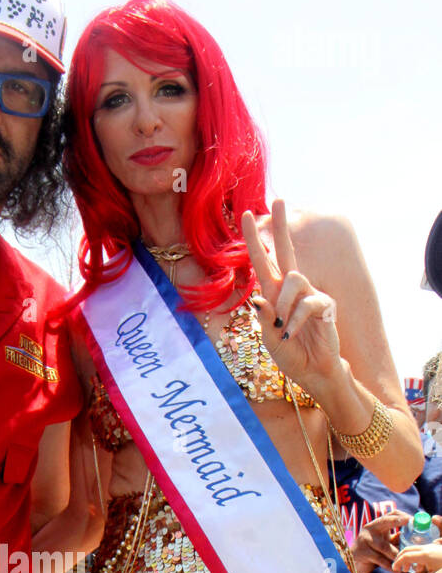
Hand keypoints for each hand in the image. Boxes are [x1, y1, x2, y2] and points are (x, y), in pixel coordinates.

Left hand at [242, 200, 341, 398]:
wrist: (314, 372)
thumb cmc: (291, 355)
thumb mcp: (269, 339)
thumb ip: (263, 320)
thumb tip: (257, 298)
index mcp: (274, 294)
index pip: (263, 261)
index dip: (254, 240)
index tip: (247, 215)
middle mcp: (292, 290)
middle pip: (286, 251)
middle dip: (281, 227)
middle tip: (279, 200)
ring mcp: (310, 294)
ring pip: (294, 279)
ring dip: (284, 303)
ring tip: (282, 328)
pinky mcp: (325, 305)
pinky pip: (307, 303)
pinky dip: (295, 321)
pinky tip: (292, 334)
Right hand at [352, 510, 409, 572]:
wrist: (354, 562)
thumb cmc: (374, 551)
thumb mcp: (386, 542)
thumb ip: (397, 538)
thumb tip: (415, 536)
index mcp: (378, 524)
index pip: (391, 514)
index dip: (403, 516)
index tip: (413, 520)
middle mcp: (370, 528)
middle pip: (385, 521)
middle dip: (396, 521)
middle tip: (408, 521)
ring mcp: (365, 540)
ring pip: (384, 546)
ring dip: (396, 554)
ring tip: (406, 561)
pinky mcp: (362, 552)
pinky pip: (379, 559)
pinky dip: (389, 565)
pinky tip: (396, 570)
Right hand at [392, 524, 441, 572]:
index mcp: (427, 554)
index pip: (406, 555)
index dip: (398, 563)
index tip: (395, 571)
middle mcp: (431, 549)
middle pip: (411, 549)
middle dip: (403, 558)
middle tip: (401, 570)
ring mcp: (437, 550)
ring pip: (420, 551)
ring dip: (414, 560)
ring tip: (415, 572)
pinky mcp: (440, 553)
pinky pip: (429, 552)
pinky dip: (423, 560)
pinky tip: (428, 570)